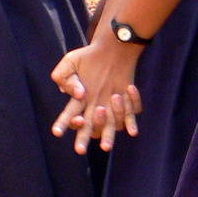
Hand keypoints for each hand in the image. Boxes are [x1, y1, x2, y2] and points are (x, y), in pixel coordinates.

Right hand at [50, 38, 143, 153]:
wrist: (112, 48)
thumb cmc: (89, 56)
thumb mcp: (70, 62)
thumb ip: (64, 79)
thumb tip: (78, 95)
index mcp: (80, 103)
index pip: (72, 119)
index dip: (66, 125)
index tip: (65, 127)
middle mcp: (96, 109)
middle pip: (91, 131)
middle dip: (85, 140)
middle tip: (84, 148)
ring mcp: (112, 108)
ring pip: (114, 125)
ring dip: (116, 114)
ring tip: (115, 96)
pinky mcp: (128, 102)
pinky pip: (132, 113)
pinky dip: (133, 105)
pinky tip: (129, 89)